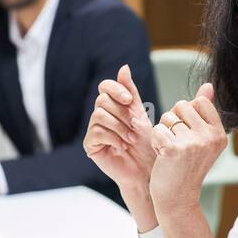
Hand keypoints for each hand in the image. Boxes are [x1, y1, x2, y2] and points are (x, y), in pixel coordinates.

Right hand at [83, 63, 156, 190]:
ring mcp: (93, 130)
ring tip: (131, 138)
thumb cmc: (147, 144)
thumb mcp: (141, 114)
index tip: (128, 100)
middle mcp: (100, 116)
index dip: (115, 89)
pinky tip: (122, 146)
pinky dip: (113, 138)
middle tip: (134, 126)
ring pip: (99, 115)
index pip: (105, 87)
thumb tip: (123, 68)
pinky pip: (96, 132)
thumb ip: (131, 92)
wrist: (146, 170)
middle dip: (122, 113)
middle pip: (102, 100)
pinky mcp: (90, 145)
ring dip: (119, 127)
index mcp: (113, 106)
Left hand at [149, 83, 225, 213]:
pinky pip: (157, 129)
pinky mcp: (175, 148)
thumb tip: (208, 85)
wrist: (178, 199)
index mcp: (219, 134)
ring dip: (162, 132)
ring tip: (169, 152)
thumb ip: (203, 112)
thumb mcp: (200, 139)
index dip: (186, 114)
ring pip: (167, 117)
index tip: (187, 135)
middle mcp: (210, 137)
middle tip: (176, 144)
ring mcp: (194, 143)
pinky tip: (162, 157)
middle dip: (172, 122)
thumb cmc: (186, 167)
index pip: (199, 102)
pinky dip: (154, 142)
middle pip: (181, 106)